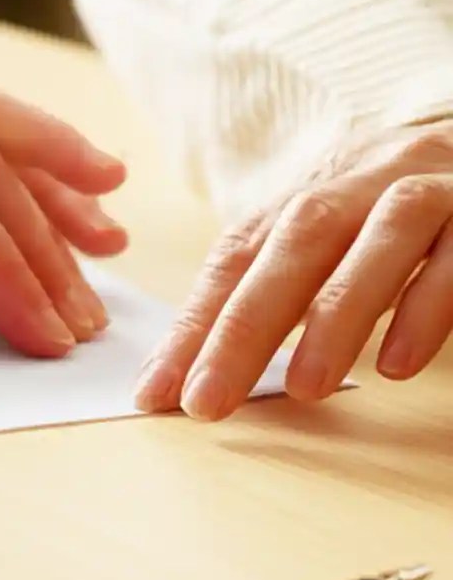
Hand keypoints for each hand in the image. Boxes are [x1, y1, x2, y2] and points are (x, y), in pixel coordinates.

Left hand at [135, 120, 452, 419]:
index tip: (155, 395)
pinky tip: (398, 363)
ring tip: (306, 387)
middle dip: (246, 325)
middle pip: (299, 238)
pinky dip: (427, 307)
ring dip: (339, 312)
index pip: (240, 254)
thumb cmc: (412, 215)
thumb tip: (197, 369)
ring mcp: (439, 187)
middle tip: (208, 401)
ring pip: (386, 234)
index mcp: (316, 188)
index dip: (193, 325)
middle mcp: (370, 178)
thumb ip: (281, 291)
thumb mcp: (341, 240)